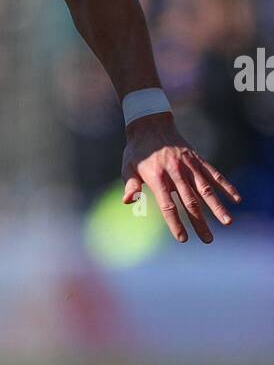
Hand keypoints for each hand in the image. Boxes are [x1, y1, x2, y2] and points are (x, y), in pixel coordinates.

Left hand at [121, 114, 240, 242]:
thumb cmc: (137, 151)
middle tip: (208, 240)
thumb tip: (128, 201)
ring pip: (206, 189)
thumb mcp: (128, 166)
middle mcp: (176, 172)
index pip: (168, 205)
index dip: (175, 222)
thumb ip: (131, 184)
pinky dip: (226, 186)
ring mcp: (189, 166)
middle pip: (190, 201)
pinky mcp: (198, 160)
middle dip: (200, 222)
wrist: (151, 124)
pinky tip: (236, 198)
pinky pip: (214, 174)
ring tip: (228, 222)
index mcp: (157, 177)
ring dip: (217, 206)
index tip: (182, 238)